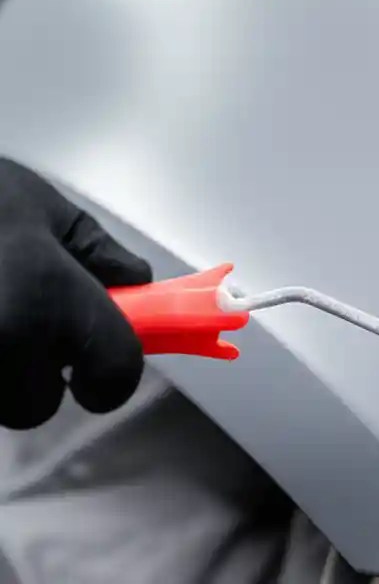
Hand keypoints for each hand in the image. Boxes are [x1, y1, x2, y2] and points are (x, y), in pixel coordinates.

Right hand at [0, 158, 150, 428]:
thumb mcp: (35, 205)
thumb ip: (93, 251)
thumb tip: (134, 282)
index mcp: (46, 294)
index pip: (117, 370)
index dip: (111, 373)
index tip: (97, 369)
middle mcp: (0, 336)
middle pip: (37, 404)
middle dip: (28, 372)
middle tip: (7, 317)